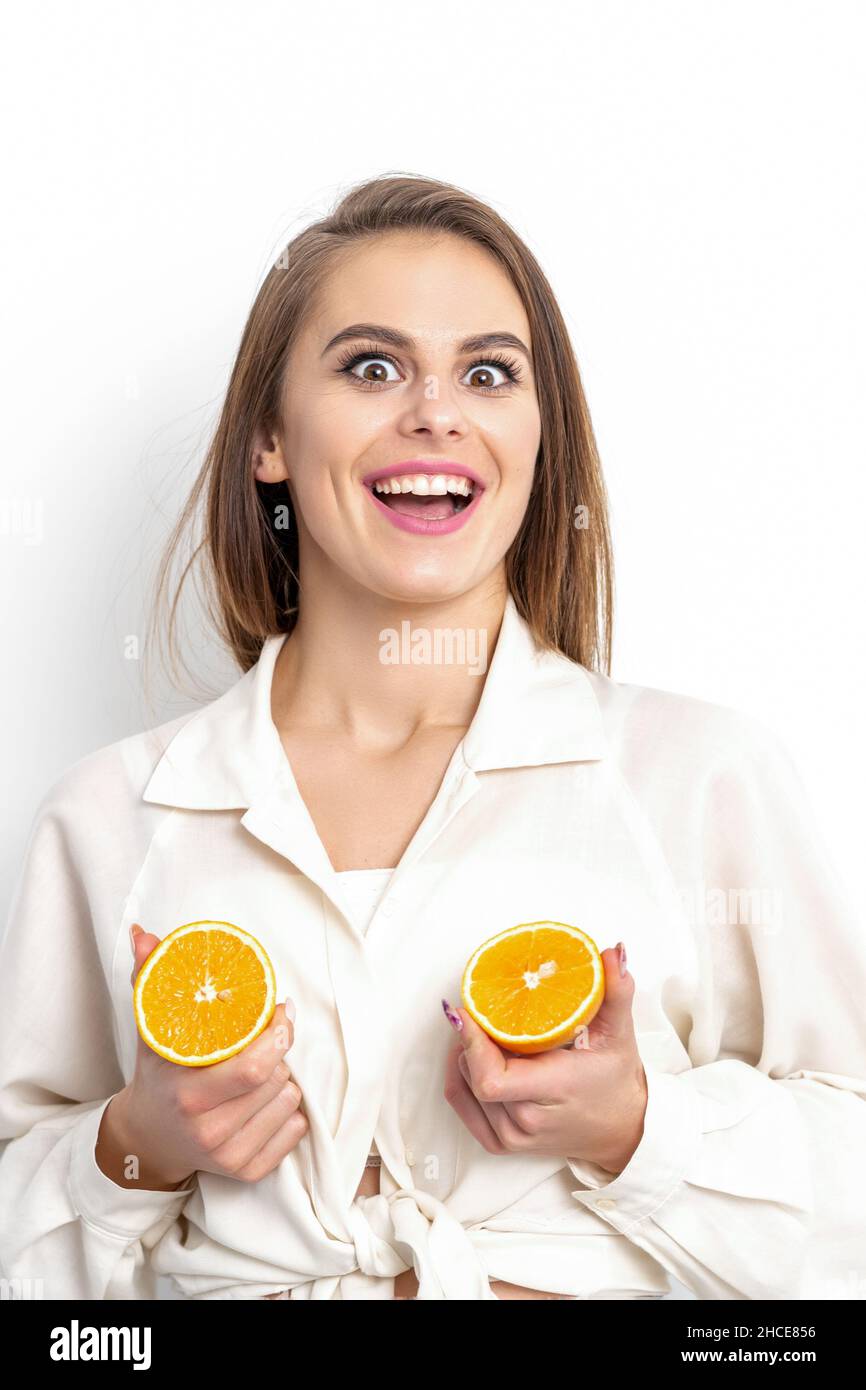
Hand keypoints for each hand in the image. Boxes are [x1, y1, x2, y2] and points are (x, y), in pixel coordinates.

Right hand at [96, 924, 307, 1190]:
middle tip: (270, 1035)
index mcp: (187, 1095)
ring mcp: (227, 1155)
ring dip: (285, 1078)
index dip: (276, 1036)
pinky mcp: (245, 1171)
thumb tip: (145, 935)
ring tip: (265, 1068)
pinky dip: (290, 1110)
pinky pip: (293, 1131)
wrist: (147, 1140)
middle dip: (279, 1052)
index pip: (252, 1068)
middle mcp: (208, 1130)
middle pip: (274, 1080)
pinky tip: (269, 1098)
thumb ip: (150, 981)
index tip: (280, 1010)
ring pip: (288, 1102)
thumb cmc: (157, 1077)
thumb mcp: (150, 1031)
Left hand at [443, 943, 646, 1174]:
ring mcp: (511, 1138)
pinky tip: (470, 1054)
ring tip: (483, 1028)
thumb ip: (616, 991)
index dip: (472, 1043)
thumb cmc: (615, 1082)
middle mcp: (526, 1122)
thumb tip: (613, 953)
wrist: (622, 1131)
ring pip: (465, 1085)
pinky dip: (460, 1077)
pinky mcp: (501, 1144)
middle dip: (472, 1038)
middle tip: (483, 1009)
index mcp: (553, 1091)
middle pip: (474, 1073)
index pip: (491, 1079)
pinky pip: (462, 1105)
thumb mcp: (619, 1034)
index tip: (465, 1011)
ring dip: (467, 1054)